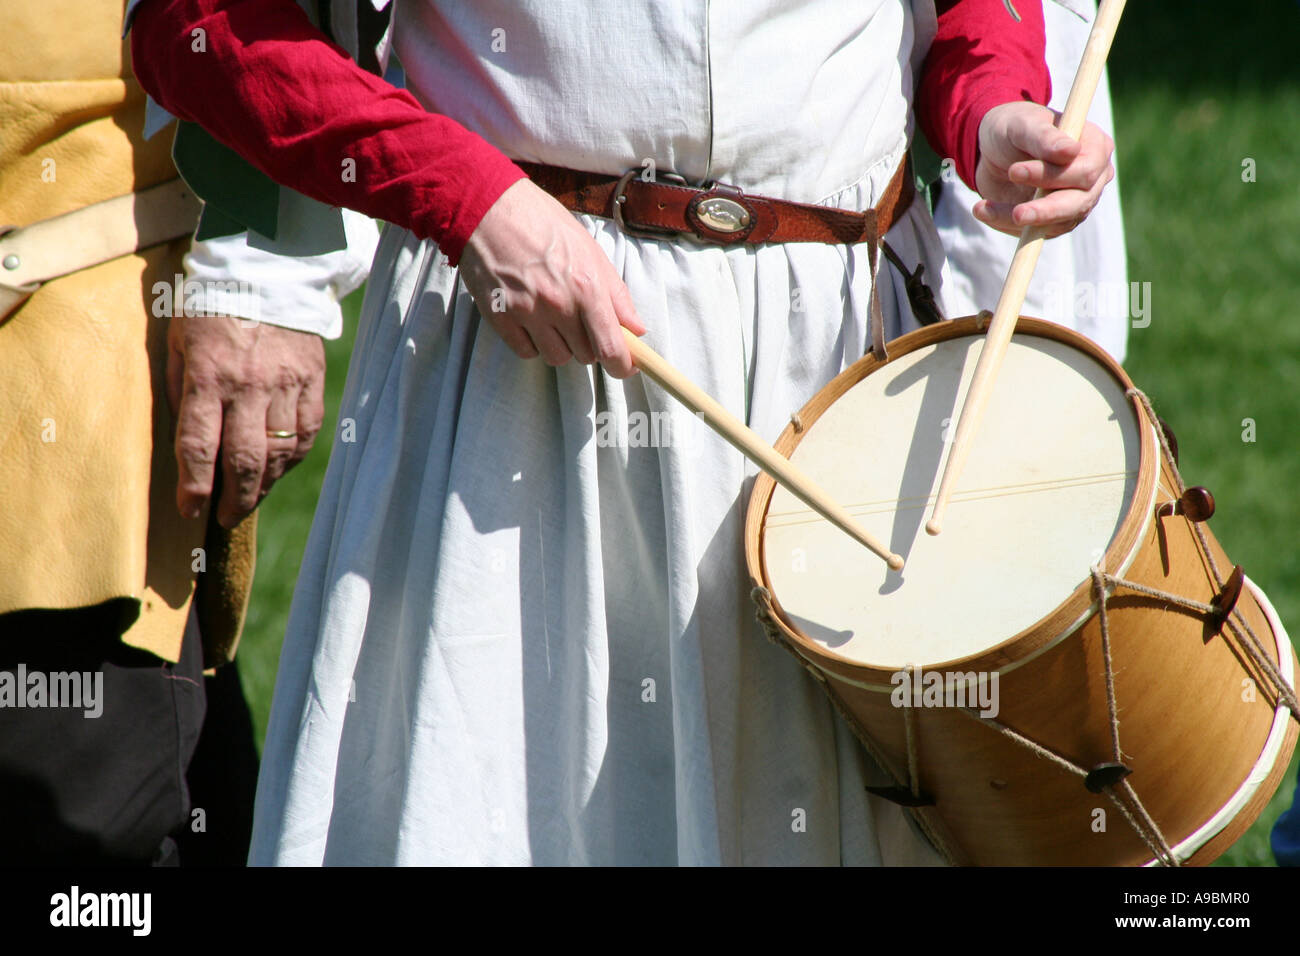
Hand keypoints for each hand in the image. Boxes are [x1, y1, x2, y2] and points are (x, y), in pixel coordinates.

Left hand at [166, 313, 325, 527]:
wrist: (268, 271)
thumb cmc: (212, 307)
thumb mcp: (179, 340)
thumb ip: (180, 388)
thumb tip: (186, 442)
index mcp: (208, 375)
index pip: (199, 445)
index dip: (194, 486)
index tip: (191, 510)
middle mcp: (249, 385)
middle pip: (244, 459)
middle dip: (233, 498)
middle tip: (225, 516)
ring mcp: (285, 385)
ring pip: (279, 452)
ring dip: (263, 485)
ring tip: (250, 500)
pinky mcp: (312, 382)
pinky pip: (306, 433)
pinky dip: (292, 459)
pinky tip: (278, 469)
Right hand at [458, 178, 645, 377]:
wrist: (489, 208)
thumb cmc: (543, 224)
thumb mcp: (590, 250)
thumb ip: (617, 294)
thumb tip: (637, 329)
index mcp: (586, 286)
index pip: (611, 347)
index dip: (623, 365)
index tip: (626, 365)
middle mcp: (558, 304)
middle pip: (586, 356)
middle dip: (590, 343)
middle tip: (580, 318)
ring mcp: (527, 313)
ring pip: (557, 357)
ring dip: (561, 344)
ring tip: (553, 315)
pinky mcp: (500, 318)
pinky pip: (527, 352)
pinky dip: (533, 342)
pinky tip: (530, 317)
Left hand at [973, 101, 1114, 237]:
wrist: (994, 148)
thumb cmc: (1014, 127)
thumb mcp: (1023, 125)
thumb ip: (1044, 137)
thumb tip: (1070, 151)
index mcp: (1096, 147)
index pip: (1085, 172)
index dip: (1053, 176)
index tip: (1015, 171)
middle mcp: (1093, 179)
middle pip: (1078, 204)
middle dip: (1044, 210)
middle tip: (1016, 213)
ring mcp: (1076, 203)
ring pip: (1055, 224)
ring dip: (1016, 218)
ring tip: (981, 208)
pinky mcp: (1053, 222)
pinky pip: (1034, 232)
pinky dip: (1005, 223)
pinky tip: (983, 210)